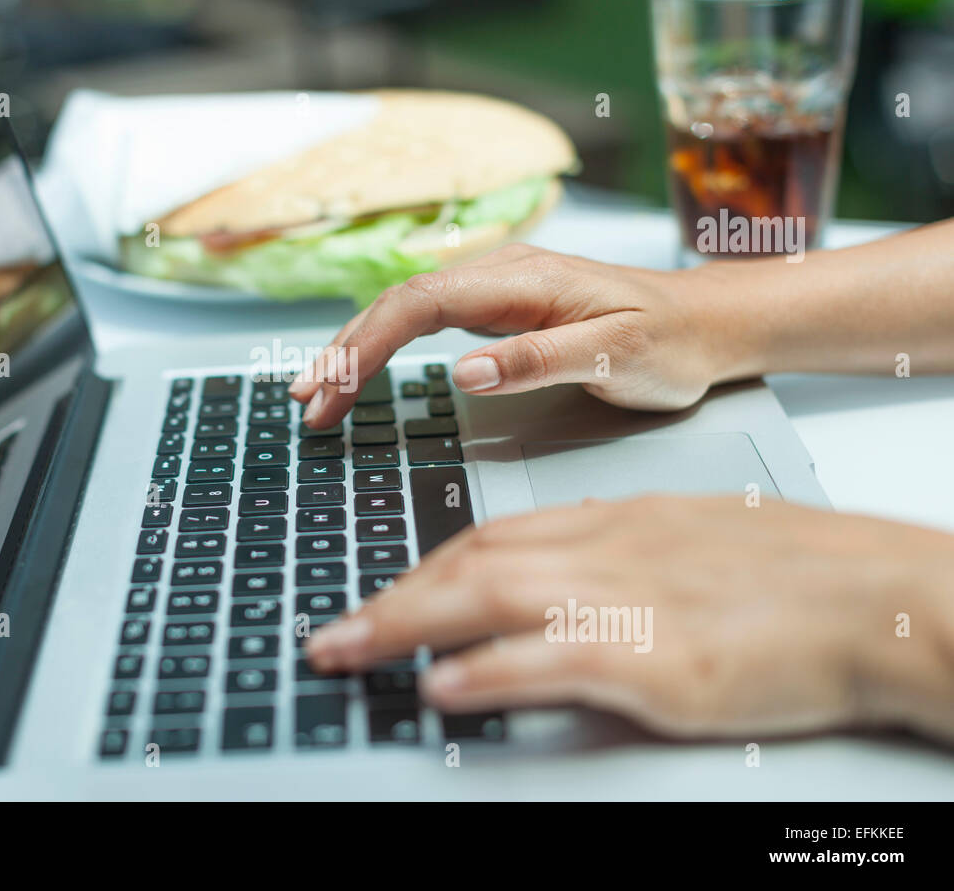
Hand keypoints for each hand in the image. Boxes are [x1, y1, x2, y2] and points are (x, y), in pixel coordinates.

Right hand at [289, 244, 744, 427]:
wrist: (706, 324)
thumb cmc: (670, 342)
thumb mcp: (617, 355)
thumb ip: (539, 361)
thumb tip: (461, 371)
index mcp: (523, 280)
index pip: (420, 304)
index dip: (366, 343)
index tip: (333, 385)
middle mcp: (500, 275)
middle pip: (397, 304)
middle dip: (344, 350)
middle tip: (307, 403)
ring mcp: (495, 290)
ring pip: (403, 311)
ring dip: (355, 349)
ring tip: (317, 395)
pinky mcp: (497, 309)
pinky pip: (422, 322)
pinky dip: (383, 348)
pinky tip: (360, 370)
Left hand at [307, 497, 953, 744]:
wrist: (876, 595)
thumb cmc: (788, 575)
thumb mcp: (680, 547)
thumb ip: (610, 565)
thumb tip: (549, 598)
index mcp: (609, 523)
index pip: (490, 536)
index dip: (425, 568)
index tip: (385, 595)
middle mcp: (603, 551)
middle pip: (471, 562)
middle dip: (391, 598)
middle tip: (333, 635)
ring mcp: (626, 599)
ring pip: (489, 598)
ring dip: (405, 626)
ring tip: (348, 651)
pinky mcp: (657, 657)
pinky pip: (550, 659)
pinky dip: (488, 672)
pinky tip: (444, 687)